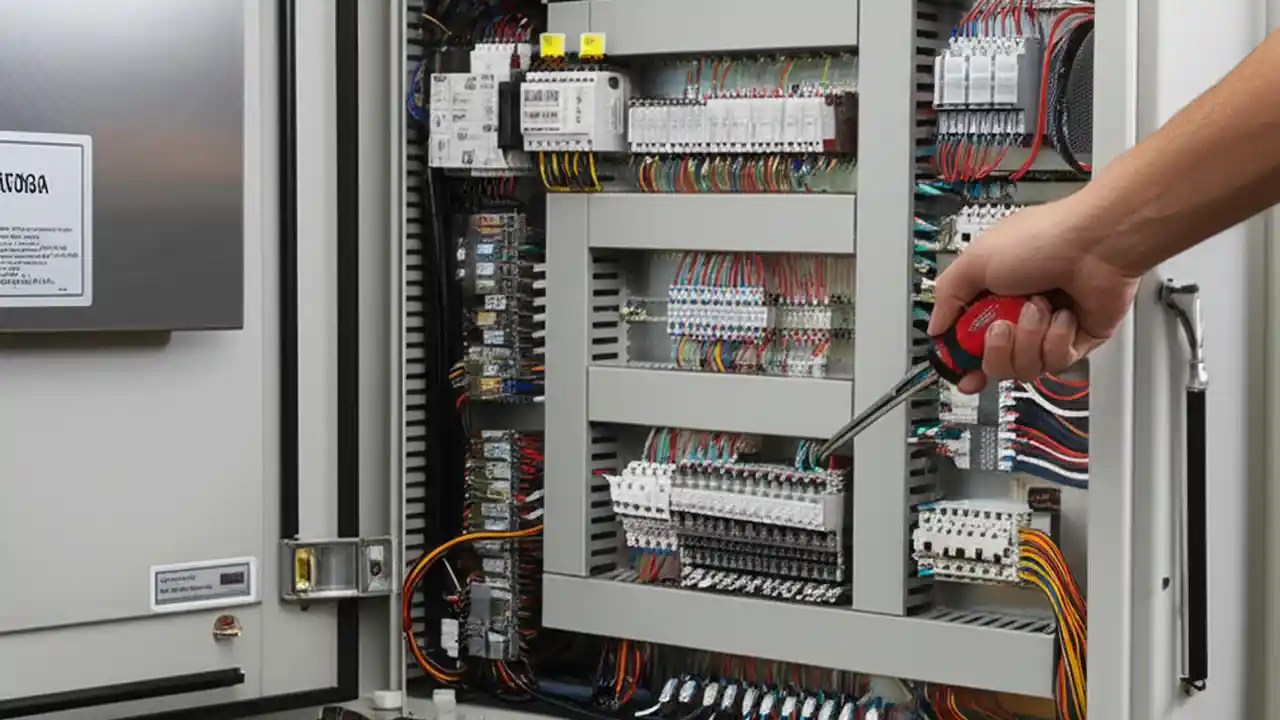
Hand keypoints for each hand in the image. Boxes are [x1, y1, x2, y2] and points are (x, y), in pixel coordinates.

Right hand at [927, 198, 1140, 392]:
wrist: (1098, 244)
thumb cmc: (1043, 240)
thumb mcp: (976, 261)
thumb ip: (947, 296)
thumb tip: (936, 326)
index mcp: (990, 295)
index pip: (967, 340)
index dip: (962, 360)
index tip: (960, 369)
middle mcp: (1017, 314)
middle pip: (993, 362)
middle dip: (997, 349)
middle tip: (1002, 325)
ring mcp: (1046, 330)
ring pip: (1025, 367)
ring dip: (1029, 339)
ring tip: (1039, 308)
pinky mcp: (1076, 341)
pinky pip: (1056, 362)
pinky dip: (1057, 339)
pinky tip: (1063, 314)